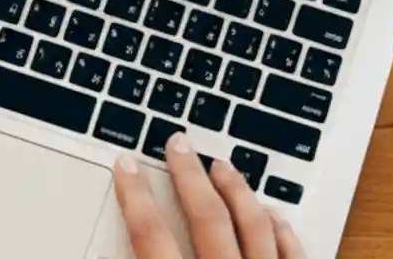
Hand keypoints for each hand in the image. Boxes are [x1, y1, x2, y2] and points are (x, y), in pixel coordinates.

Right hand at [114, 134, 305, 258]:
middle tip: (178, 144)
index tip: (126, 165)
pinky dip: (281, 231)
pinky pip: (293, 255)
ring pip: (254, 227)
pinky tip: (272, 212)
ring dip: (237, 192)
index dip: (135, 196)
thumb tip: (99, 254)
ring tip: (222, 166)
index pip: (151, 235)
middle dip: (189, 176)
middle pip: (206, 218)